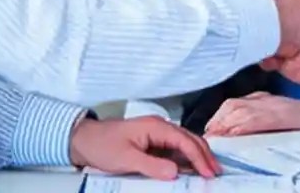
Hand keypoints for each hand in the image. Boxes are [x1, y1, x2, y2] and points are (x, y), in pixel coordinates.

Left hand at [69, 115, 221, 179]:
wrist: (84, 140)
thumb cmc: (102, 146)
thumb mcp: (126, 159)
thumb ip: (152, 166)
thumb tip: (176, 173)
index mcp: (155, 126)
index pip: (185, 141)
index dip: (199, 157)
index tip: (208, 173)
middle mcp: (160, 127)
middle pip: (190, 139)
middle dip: (204, 156)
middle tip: (216, 173)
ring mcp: (157, 134)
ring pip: (184, 144)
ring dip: (197, 157)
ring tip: (208, 172)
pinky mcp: (153, 142)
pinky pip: (174, 150)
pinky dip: (186, 159)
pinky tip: (191, 169)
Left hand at [204, 92, 299, 136]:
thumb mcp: (275, 108)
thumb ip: (258, 111)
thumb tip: (237, 124)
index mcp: (261, 98)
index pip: (233, 103)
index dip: (218, 115)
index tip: (210, 127)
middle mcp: (262, 100)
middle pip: (231, 106)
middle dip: (217, 120)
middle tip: (208, 133)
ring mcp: (268, 107)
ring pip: (238, 112)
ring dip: (223, 124)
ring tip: (215, 135)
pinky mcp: (275, 116)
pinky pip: (252, 120)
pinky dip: (239, 127)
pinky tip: (232, 133)